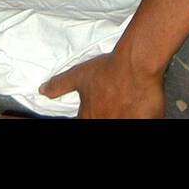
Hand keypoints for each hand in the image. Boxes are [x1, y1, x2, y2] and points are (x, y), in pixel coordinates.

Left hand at [40, 53, 164, 118]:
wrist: (136, 64)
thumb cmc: (109, 70)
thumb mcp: (79, 75)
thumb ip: (59, 85)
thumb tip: (43, 90)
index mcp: (89, 118)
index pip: (84, 122)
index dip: (90, 114)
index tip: (97, 108)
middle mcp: (106, 123)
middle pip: (104, 122)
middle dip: (108, 113)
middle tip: (113, 103)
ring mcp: (126, 124)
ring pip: (121, 122)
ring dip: (121, 114)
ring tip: (124, 105)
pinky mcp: (145, 122)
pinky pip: (142, 122)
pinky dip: (138, 115)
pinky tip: (138, 108)